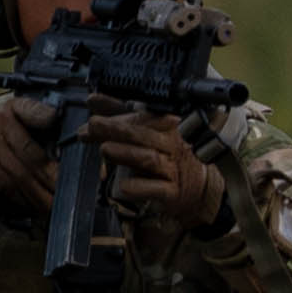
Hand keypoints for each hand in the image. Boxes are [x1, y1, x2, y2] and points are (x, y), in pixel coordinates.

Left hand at [87, 107, 223, 232]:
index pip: (142, 115)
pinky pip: (157, 189)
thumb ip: (119, 115)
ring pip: (150, 158)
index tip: (93, 111)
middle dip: (117, 128)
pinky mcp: (172, 191)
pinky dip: (140, 187)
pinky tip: (123, 186)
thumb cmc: (168, 154)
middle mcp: (172, 144)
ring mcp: (173, 168)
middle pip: (144, 134)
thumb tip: (93, 100)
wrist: (198, 186)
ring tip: (105, 149)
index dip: (117, 113)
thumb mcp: (146, 131)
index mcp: (167, 126)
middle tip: (93, 125)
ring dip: (127, 153)